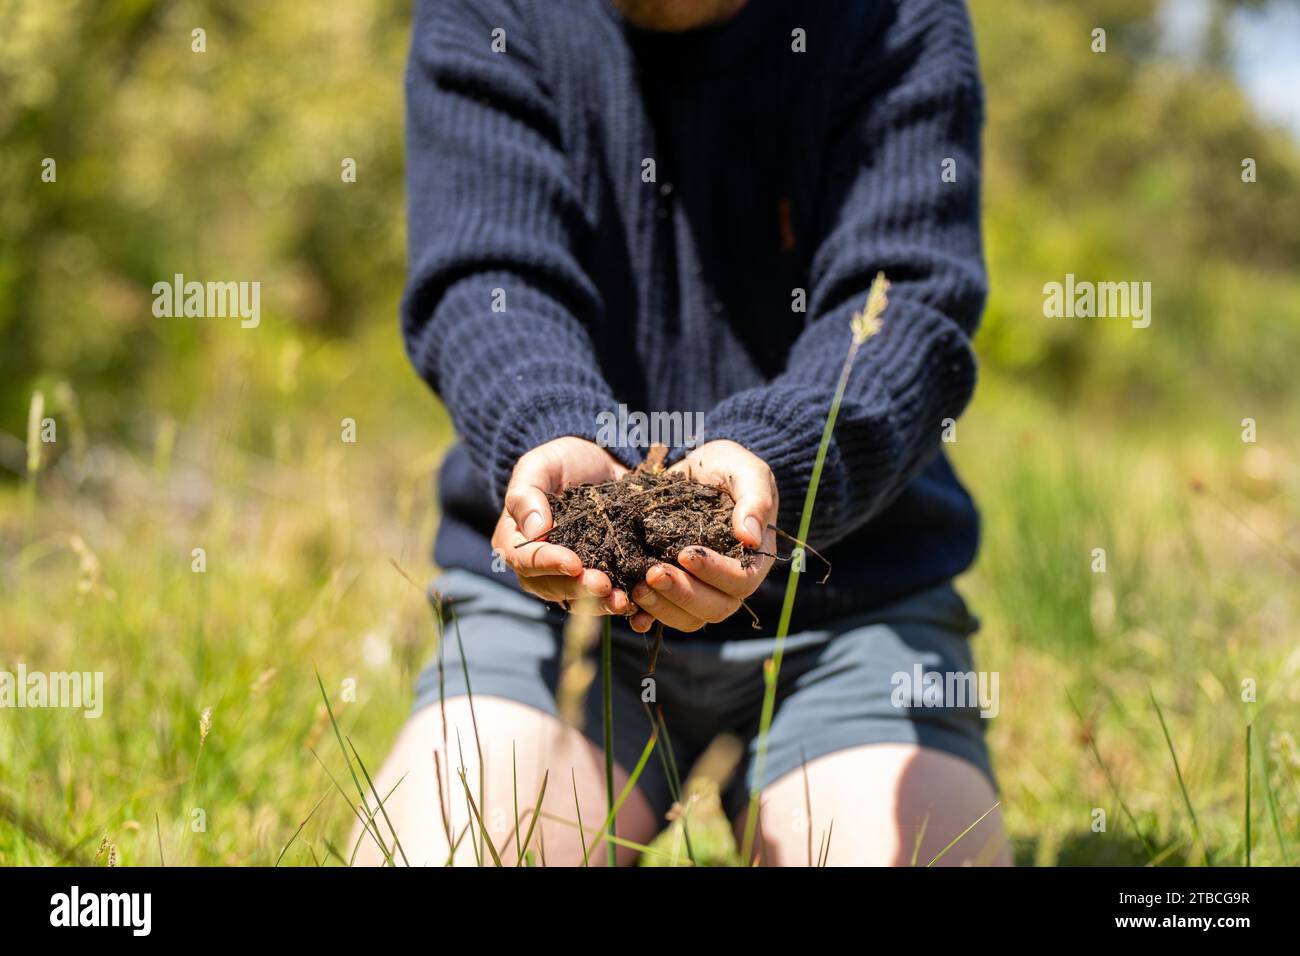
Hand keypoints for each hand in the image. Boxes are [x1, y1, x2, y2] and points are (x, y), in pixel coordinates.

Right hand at [491, 437, 634, 614]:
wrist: (598, 462)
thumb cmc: (561, 462)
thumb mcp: (540, 466)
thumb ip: (528, 495)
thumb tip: (536, 531)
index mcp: (515, 541)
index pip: (525, 560)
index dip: (548, 563)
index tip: (573, 563)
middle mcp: (539, 566)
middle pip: (553, 586)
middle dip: (579, 588)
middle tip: (603, 585)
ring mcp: (569, 574)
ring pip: (580, 598)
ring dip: (601, 603)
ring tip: (622, 600)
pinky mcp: (600, 574)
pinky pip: (604, 595)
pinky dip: (622, 602)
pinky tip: (639, 604)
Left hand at [629, 440, 777, 632]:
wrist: (689, 470)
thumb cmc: (724, 468)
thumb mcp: (744, 470)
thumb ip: (755, 499)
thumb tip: (751, 539)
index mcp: (752, 558)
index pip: (741, 580)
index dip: (715, 573)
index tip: (686, 553)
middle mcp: (729, 581)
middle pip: (715, 607)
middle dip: (683, 594)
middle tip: (653, 573)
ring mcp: (701, 589)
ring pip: (689, 617)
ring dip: (663, 607)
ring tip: (636, 588)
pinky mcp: (673, 589)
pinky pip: (664, 614)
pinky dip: (648, 616)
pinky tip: (629, 610)